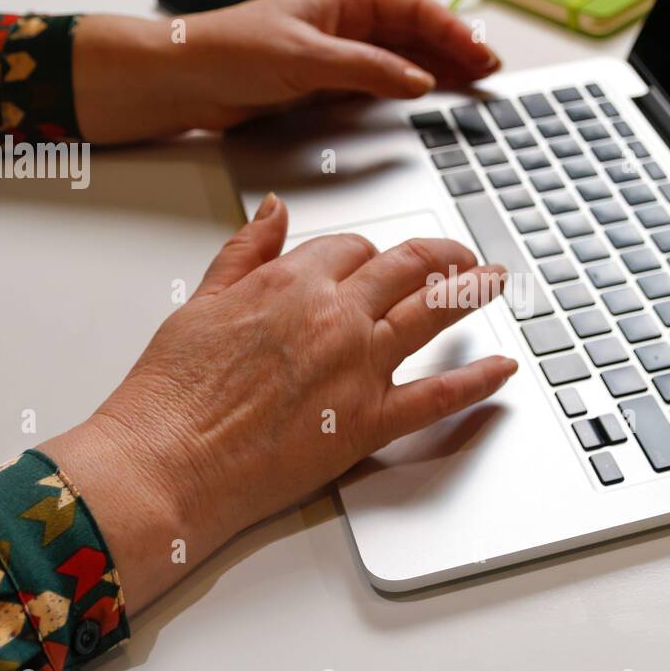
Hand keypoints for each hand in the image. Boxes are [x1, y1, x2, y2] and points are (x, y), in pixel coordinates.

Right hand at [41, 195, 516, 612]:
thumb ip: (245, 250)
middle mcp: (335, 316)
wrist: (166, 460)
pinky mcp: (369, 422)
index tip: (378, 260)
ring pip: (434, 312)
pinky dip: (478, 380)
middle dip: (440, 255)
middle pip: (407, 267)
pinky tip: (503, 368)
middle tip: (459, 258)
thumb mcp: (203, 300)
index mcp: (292, 282)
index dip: (371, 252)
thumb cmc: (173, 391)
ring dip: (472, 290)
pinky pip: (440, 395)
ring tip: (494, 281)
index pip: (353, 249)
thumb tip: (273, 210)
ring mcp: (359, 368)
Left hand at [74, 0, 499, 142]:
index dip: (450, 30)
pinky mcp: (325, 85)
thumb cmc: (229, 50)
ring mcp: (336, 55)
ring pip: (400, 59)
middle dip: (453, 50)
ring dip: (435, 71)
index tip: (478, 53)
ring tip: (469, 86)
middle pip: (413, 33)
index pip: (411, 8)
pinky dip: (406, 92)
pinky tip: (425, 101)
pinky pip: (379, 84)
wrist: (185, 81)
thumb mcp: (308, 58)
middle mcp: (342, 24)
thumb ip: (367, 69)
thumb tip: (417, 80)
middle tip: (487, 72)